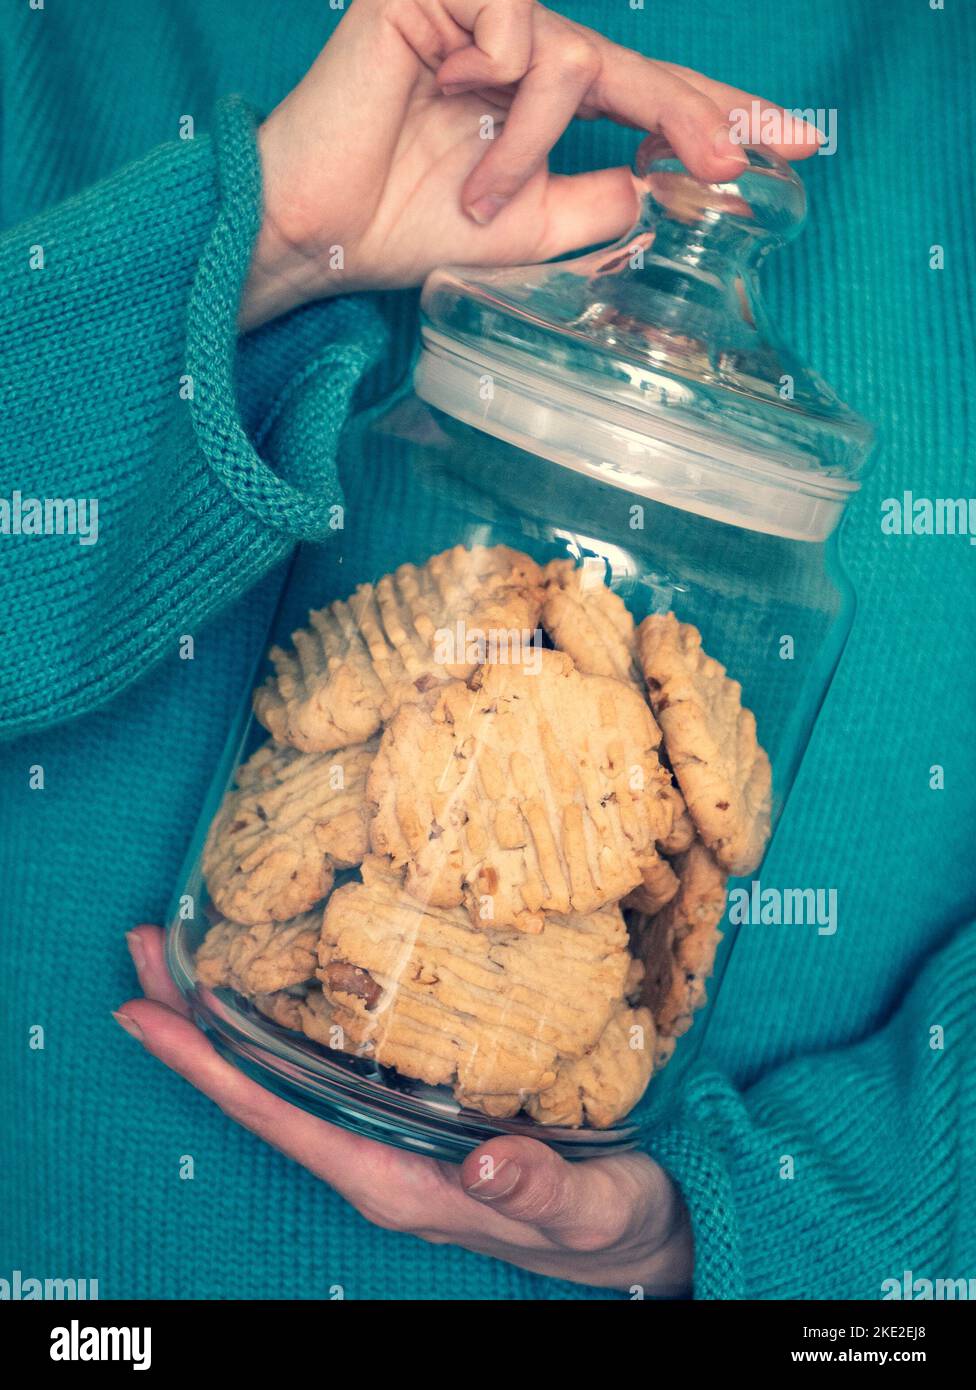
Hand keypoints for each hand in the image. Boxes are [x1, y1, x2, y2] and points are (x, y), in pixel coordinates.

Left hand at [117, 925, 692, 1293]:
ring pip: (289, 1072)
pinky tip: (279, 977)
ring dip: (230, 1016)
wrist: (639, 1233)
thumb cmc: (612, 1223)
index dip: (210, 1069)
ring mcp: (395, 1133)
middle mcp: (378, 1157)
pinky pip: (332, 1063)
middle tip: (143, 946)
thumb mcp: (590, 1210)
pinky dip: (289, 1017)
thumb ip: (536, 1191)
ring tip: (181, 950)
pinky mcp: (420, 1111)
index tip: (147, 1017)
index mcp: (399, 1184)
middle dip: (196, 1025)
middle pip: (264, 1090)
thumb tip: (478, 1165)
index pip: (283, 1122)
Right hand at [242, 0, 820, 326]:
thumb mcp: (526, 229)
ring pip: (570, 57)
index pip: (640, 98)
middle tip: (742, 158)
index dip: (711, 117)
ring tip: (475, 197)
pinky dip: (501, 92)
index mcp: (539, 101)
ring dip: (530, 145)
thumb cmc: (404, 226)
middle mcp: (517, 52)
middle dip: (693, 114)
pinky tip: (448, 106)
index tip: (788, 147)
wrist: (320, 230)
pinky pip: (518, 28)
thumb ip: (596, 202)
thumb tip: (663, 191)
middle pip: (631, 64)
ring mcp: (480, 17)